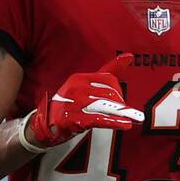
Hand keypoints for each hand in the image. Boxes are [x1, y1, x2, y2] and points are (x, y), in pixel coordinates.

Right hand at [22, 52, 143, 149]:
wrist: (48, 124)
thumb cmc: (70, 105)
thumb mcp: (85, 87)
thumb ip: (107, 72)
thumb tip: (129, 56)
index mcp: (80, 78)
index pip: (108, 79)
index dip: (119, 91)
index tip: (121, 101)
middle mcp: (76, 88)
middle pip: (109, 94)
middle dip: (120, 105)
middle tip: (124, 113)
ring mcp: (74, 103)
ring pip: (106, 106)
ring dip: (121, 114)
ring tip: (132, 119)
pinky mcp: (74, 118)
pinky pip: (99, 119)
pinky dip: (115, 122)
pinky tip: (126, 125)